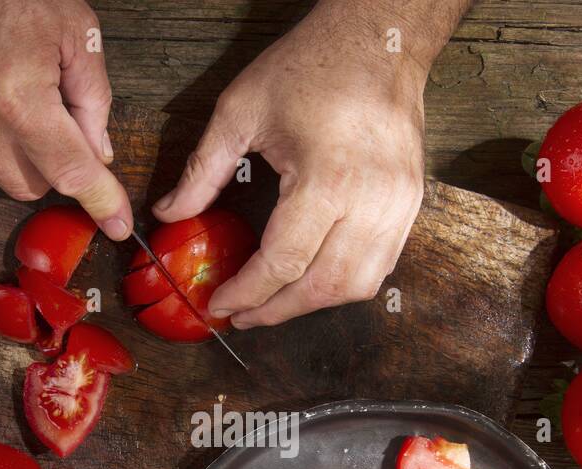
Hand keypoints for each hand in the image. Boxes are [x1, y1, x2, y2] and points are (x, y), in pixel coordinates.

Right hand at [0, 0, 131, 239]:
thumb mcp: (73, 28)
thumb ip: (93, 98)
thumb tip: (97, 151)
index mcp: (16, 98)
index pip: (68, 173)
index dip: (100, 201)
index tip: (117, 225)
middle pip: (32, 185)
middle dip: (55, 164)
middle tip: (62, 111)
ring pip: (0, 168)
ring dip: (20, 144)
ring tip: (17, 81)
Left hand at [152, 1, 462, 327]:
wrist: (378, 39)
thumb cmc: (312, 65)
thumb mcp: (240, 111)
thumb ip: (203, 169)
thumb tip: (170, 213)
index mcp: (326, 179)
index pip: (283, 262)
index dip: (248, 292)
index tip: (221, 303)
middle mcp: (370, 201)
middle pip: (323, 287)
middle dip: (279, 311)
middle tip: (244, 316)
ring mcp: (398, 207)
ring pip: (359, 286)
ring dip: (314, 304)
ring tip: (276, 303)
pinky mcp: (411, 205)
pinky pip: (382, 265)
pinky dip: (345, 283)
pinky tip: (314, 279)